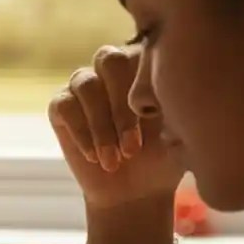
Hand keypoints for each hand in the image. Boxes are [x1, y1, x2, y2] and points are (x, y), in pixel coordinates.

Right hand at [49, 45, 184, 243]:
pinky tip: (96, 158)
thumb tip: (178, 89)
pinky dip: (82, 134)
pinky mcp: (62, 106)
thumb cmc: (164, 159)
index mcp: (145, 64)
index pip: (141, 51)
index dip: (145, 89)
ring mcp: (85, 85)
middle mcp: (112, 68)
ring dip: (102, 126)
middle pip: (109, 60)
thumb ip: (179, 104)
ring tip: (116, 159)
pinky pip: (64, 106)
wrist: (135, 192)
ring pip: (85, 84)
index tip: (156, 125)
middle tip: (133, 147)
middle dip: (121, 107)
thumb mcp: (182, 132)